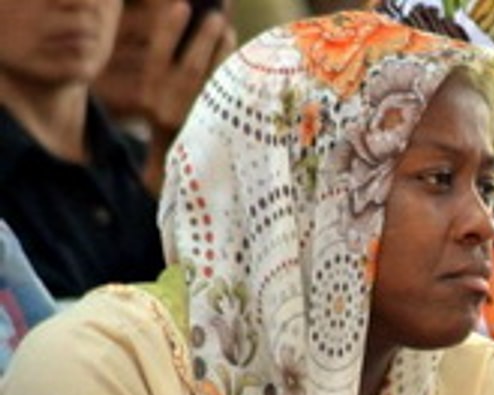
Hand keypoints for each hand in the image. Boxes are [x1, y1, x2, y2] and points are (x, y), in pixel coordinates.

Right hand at [139, 0, 237, 193]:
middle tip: (217, 14)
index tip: (180, 4)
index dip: (168, 30)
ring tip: (228, 29)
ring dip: (223, 53)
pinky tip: (244, 59)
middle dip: (203, 39)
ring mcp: (195, 124)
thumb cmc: (173, 129)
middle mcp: (169, 113)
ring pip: (212, 82)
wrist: (181, 180)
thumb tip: (186, 21)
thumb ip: (166, 70)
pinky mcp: (218, 133)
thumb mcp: (160, 102)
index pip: (158, 58)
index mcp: (151, 101)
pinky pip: (230, 99)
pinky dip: (236, 76)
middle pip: (188, 68)